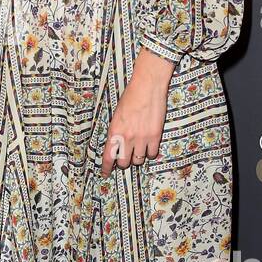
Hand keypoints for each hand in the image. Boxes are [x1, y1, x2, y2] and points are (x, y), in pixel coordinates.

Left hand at [101, 48, 174, 174]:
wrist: (147, 87)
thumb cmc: (130, 97)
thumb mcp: (116, 115)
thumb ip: (116, 132)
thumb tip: (116, 145)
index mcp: (114, 132)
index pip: (108, 157)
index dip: (106, 168)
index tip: (106, 174)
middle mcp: (127, 138)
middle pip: (124, 162)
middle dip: (124, 162)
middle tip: (126, 157)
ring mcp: (142, 138)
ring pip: (138, 160)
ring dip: (137, 157)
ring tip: (138, 149)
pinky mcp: (155, 136)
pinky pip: (152, 154)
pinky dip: (150, 153)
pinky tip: (148, 147)